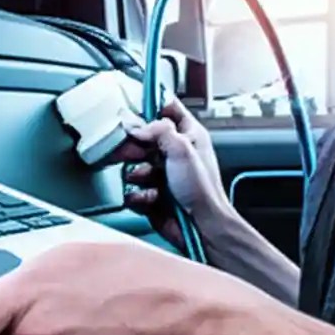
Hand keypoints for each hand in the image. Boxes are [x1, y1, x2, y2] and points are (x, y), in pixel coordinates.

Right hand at [110, 96, 230, 250]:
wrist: (201, 227)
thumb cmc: (203, 190)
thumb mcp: (183, 149)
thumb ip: (158, 130)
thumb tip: (136, 126)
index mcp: (187, 135)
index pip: (167, 109)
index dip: (151, 108)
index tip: (136, 112)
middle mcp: (173, 153)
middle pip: (142, 137)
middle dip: (135, 146)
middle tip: (134, 151)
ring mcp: (160, 174)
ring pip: (132, 164)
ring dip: (138, 173)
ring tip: (149, 180)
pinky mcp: (149, 194)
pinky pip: (131, 188)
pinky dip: (138, 194)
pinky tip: (151, 197)